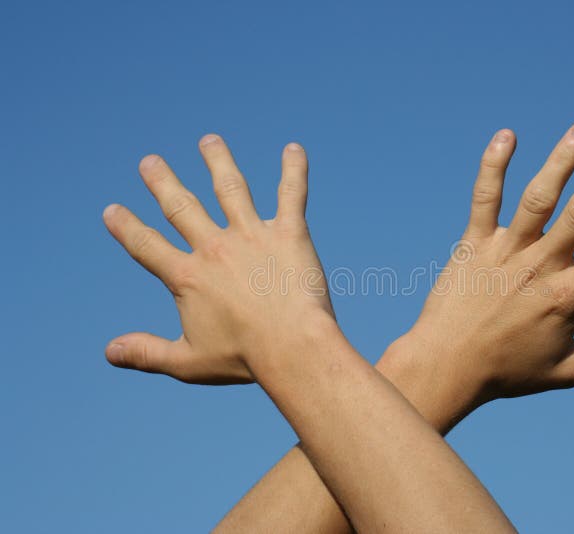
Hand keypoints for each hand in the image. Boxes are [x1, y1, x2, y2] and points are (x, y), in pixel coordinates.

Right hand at [103, 135, 334, 383]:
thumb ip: (146, 353)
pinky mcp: (289, 233)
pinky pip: (291, 193)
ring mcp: (252, 236)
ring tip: (210, 141)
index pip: (147, 247)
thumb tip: (108, 351)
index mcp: (188, 277)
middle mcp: (215, 248)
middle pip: (182, 207)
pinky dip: (293, 170)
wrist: (292, 347)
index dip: (127, 228)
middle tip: (150, 161)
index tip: (112, 211)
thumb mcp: (187, 362)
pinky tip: (294, 148)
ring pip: (230, 189)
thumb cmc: (243, 358)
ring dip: (218, 162)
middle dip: (163, 183)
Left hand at [389, 123, 573, 399]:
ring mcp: (504, 251)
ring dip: (562, 161)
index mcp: (566, 297)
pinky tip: (507, 136)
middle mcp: (538, 267)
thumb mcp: (567, 370)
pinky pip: (484, 199)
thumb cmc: (507, 371)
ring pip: (537, 198)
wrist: (444, 366)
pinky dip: (493, 167)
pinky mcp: (472, 243)